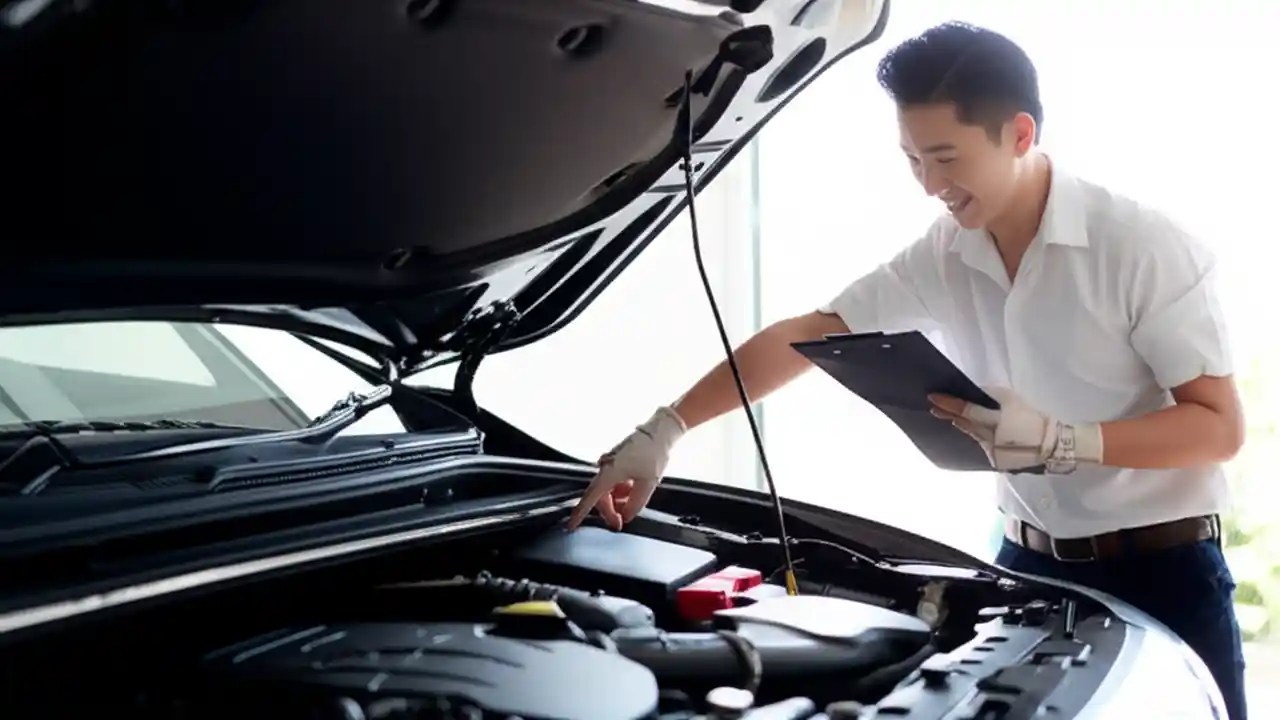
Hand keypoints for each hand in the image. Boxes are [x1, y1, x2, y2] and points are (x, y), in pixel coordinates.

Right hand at [567, 406, 686, 530]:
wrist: (660, 431)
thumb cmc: (654, 453)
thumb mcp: (648, 483)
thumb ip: (635, 504)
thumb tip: (627, 516)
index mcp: (610, 473)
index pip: (591, 498)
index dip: (580, 513)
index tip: (571, 526)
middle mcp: (606, 468)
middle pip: (600, 497)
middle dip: (610, 511)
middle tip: (619, 523)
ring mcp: (610, 464)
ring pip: (607, 490)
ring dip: (617, 501)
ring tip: (632, 503)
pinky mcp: (616, 461)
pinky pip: (613, 481)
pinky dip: (620, 490)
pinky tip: (632, 490)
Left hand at [928, 387, 1101, 470]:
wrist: (1052, 445)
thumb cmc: (1032, 417)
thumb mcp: (1013, 399)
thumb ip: (991, 395)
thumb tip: (973, 394)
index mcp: (996, 420)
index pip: (966, 410)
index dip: (948, 404)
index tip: (933, 398)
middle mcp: (990, 438)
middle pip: (964, 424)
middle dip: (949, 415)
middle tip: (935, 407)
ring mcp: (991, 451)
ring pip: (972, 436)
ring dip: (964, 426)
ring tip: (953, 417)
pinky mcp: (994, 461)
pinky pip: (982, 445)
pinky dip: (980, 437)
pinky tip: (980, 432)